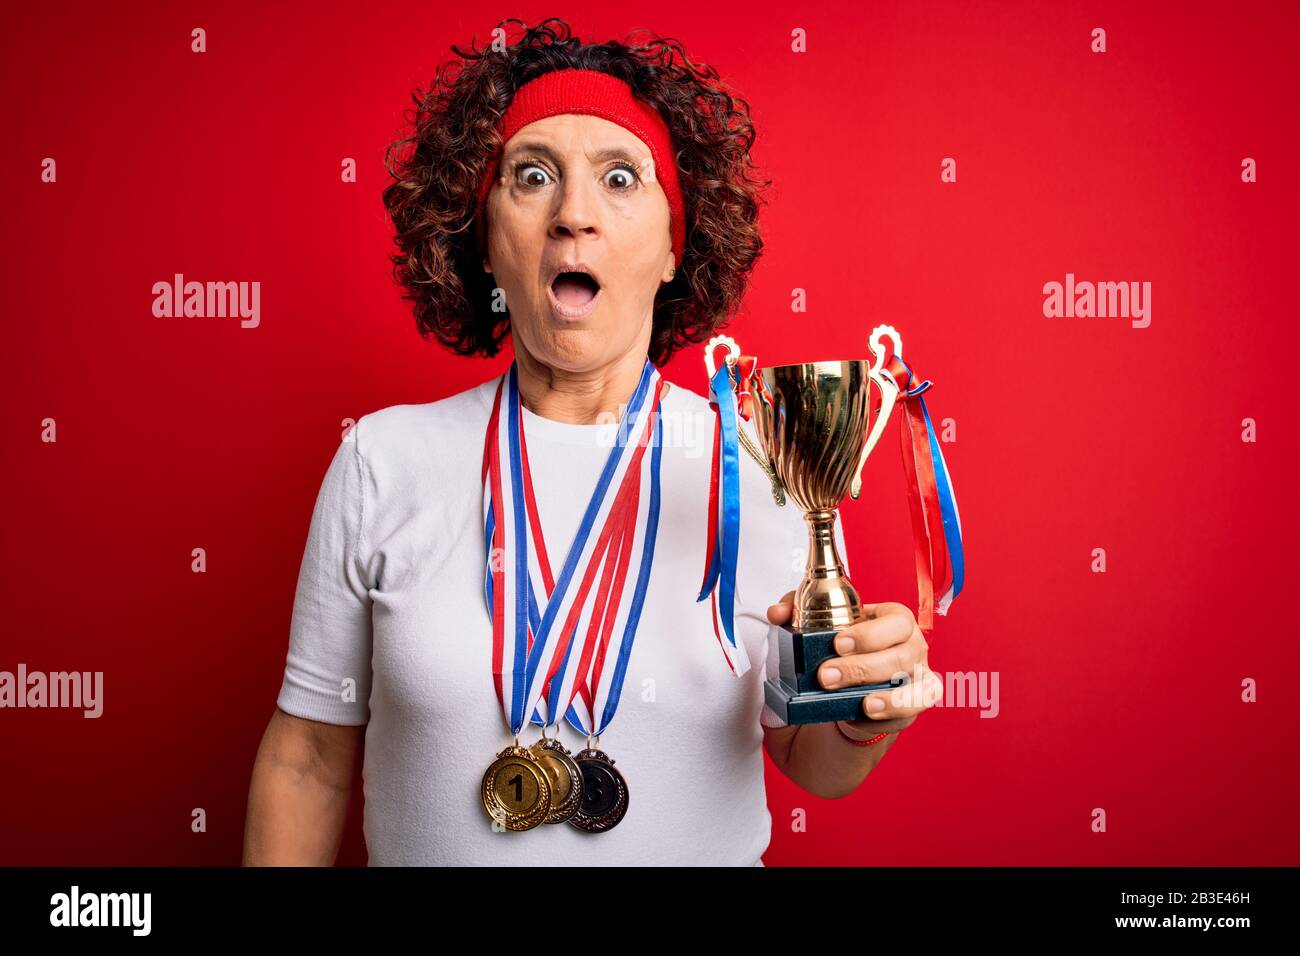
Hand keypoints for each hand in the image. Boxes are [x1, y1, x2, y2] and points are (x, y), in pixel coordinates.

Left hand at [766, 591, 942, 733]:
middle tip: (826, 677)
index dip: (870, 633)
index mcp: (893, 621)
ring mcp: (916, 678)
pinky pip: (911, 712)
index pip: (896, 620)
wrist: (841, 695)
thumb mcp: (814, 629)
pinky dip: (893, 714)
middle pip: (903, 655)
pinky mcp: (912, 707)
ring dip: (887, 696)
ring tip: (861, 703)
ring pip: (917, 685)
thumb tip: (777, 612)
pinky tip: (869, 714)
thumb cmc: (837, 652)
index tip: (837, 643)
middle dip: (862, 667)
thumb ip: (795, 613)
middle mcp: (911, 648)